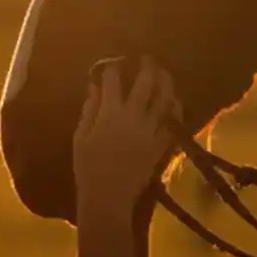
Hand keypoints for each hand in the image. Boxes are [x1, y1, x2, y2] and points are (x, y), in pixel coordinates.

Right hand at [72, 56, 182, 218]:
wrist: (107, 198)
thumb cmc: (87, 168)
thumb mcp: (81, 137)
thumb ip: (89, 109)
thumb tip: (94, 86)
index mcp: (110, 114)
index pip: (113, 81)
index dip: (113, 68)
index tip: (113, 64)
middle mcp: (133, 118)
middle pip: (145, 83)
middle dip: (146, 66)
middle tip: (146, 58)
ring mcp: (150, 131)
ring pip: (164, 99)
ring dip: (165, 82)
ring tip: (163, 73)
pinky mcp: (160, 145)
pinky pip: (173, 122)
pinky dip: (175, 108)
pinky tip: (174, 100)